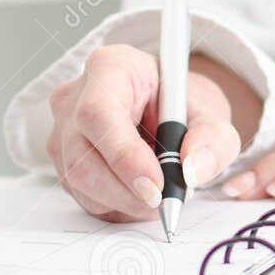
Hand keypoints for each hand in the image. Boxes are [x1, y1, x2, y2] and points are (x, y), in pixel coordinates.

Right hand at [47, 45, 242, 220]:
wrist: (168, 112)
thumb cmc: (181, 106)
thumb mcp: (211, 115)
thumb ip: (212, 140)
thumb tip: (192, 171)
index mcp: (111, 68)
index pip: (99, 113)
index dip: (124, 156)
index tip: (156, 185)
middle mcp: (75, 97)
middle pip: (82, 156)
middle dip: (126, 191)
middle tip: (165, 202)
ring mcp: (63, 130)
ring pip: (80, 181)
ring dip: (125, 201)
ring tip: (160, 191)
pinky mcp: (62, 161)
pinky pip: (82, 195)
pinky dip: (116, 206)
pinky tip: (140, 192)